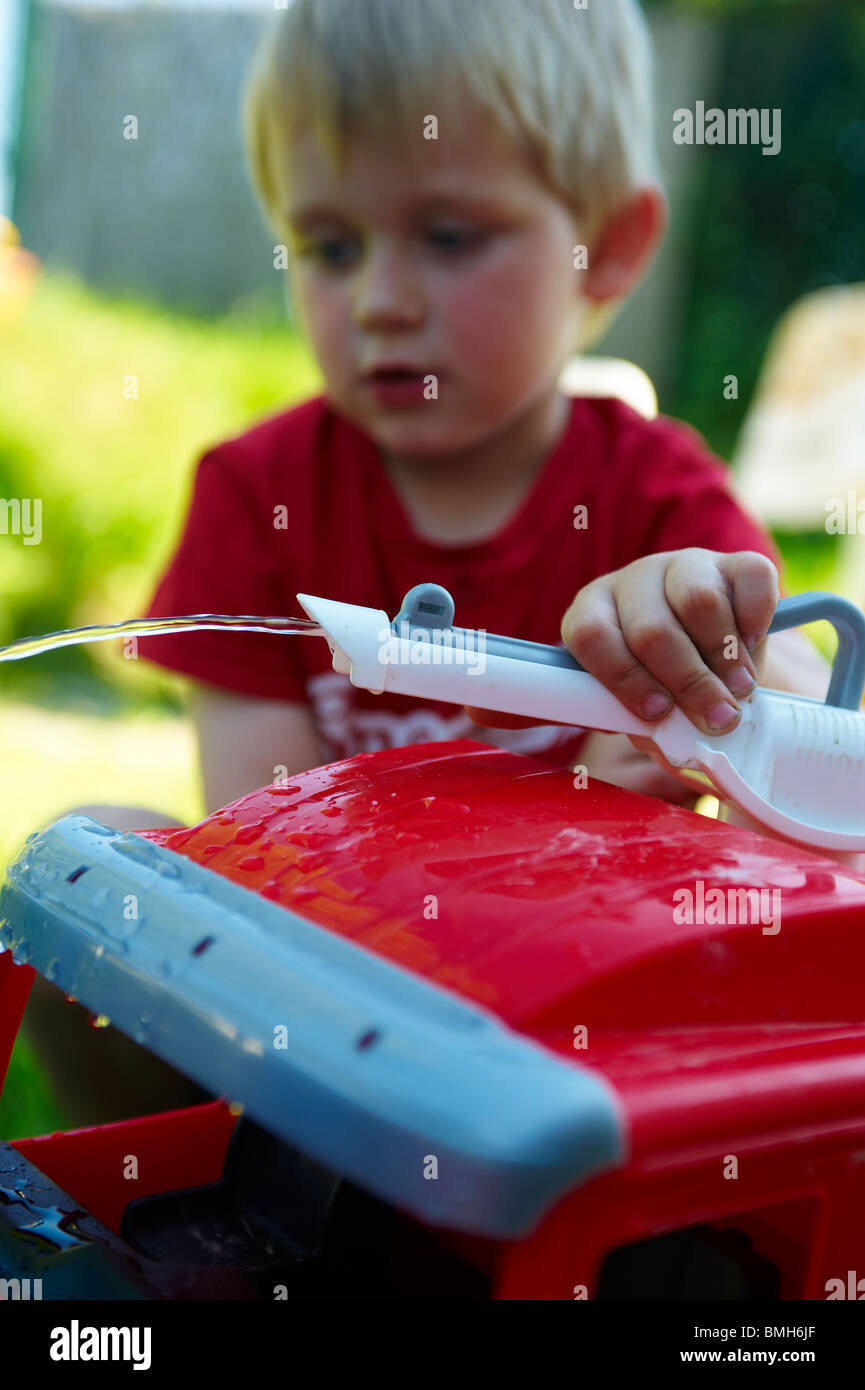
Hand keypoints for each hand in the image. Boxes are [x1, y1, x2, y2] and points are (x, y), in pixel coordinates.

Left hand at [465, 549, 778, 737]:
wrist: (717, 666)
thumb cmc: (649, 684)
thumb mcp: (600, 696)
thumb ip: (548, 703)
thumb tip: (472, 710)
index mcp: (590, 612)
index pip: (589, 635)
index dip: (622, 679)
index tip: (651, 717)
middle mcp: (632, 582)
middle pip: (650, 629)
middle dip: (683, 684)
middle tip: (712, 718)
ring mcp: (685, 566)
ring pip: (700, 607)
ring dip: (723, 661)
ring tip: (734, 691)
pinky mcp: (736, 563)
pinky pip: (750, 585)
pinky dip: (756, 626)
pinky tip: (751, 650)